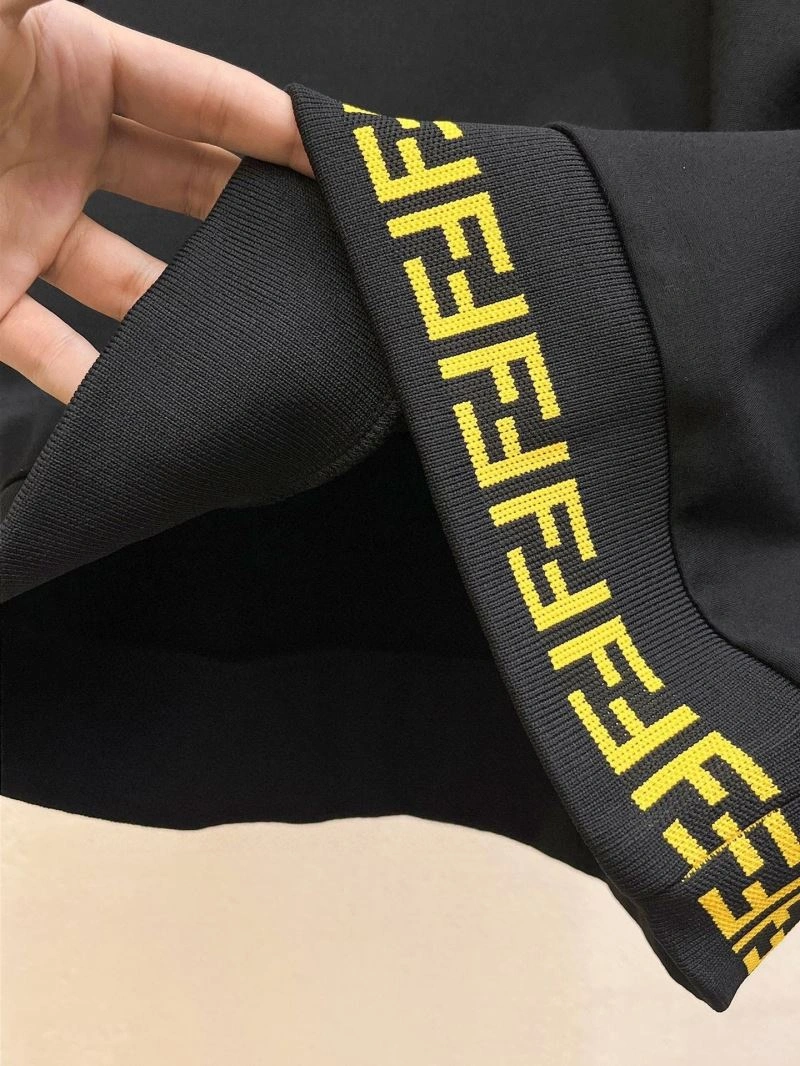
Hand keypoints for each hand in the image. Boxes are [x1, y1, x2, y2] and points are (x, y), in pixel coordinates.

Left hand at [0, 0, 311, 401]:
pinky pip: (56, 352)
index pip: (198, 99)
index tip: (342, 158)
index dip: (272, 125)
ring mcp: (28, 230)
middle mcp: (60, 152)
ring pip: (136, 284)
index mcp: (67, 65)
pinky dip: (93, 385)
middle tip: (322, 256)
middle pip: (188, 191)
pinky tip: (138, 407)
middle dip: (254, 220)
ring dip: (187, 315)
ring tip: (247, 345)